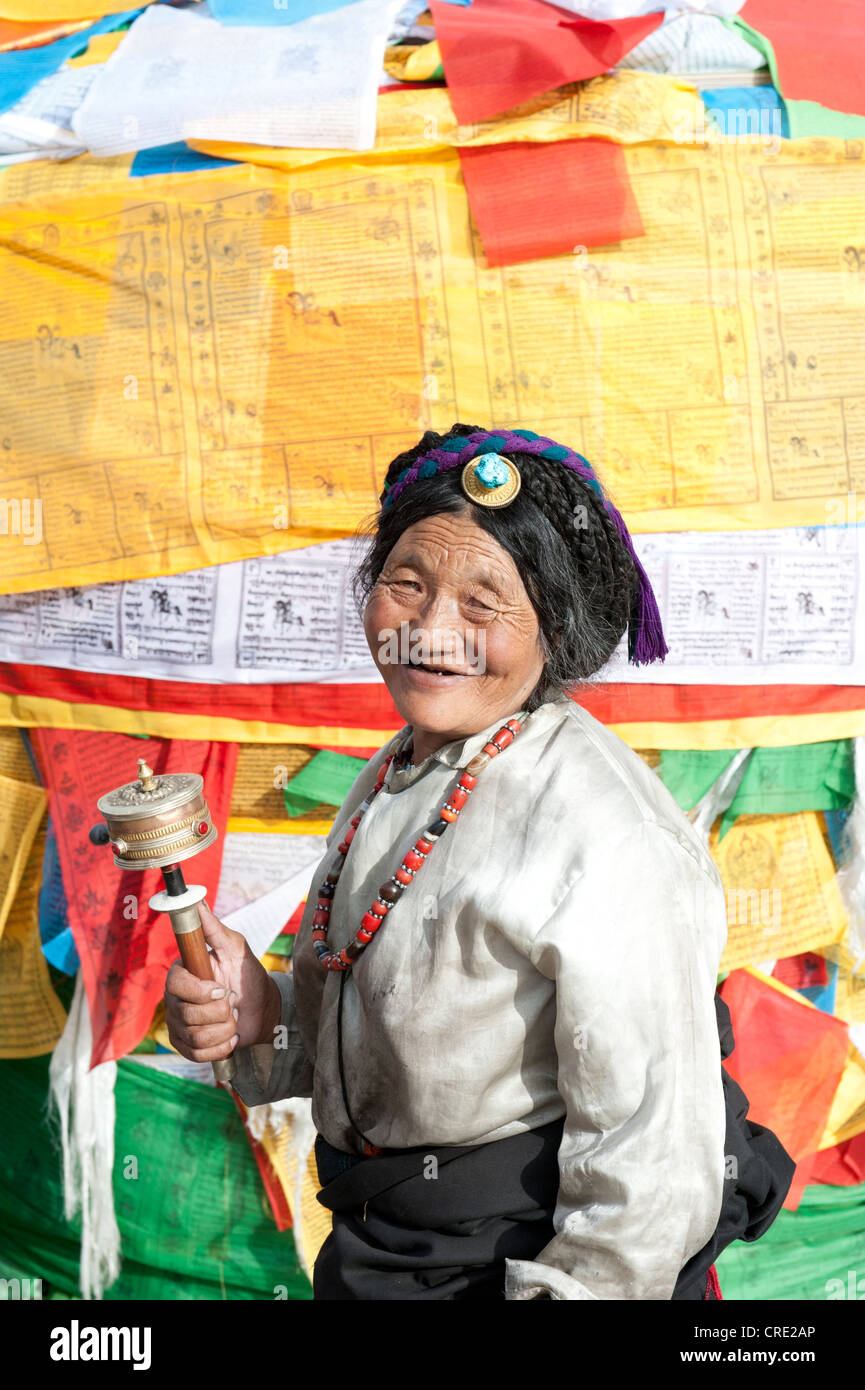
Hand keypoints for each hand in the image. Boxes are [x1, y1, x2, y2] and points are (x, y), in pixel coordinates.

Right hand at [164, 899, 281, 1062]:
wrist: (262, 1009)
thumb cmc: (248, 975)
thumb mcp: (235, 948)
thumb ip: (213, 928)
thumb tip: (196, 901)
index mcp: (182, 974)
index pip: (177, 985)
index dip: (202, 991)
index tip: (223, 988)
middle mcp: (174, 1000)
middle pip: (188, 1015)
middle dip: (221, 1012)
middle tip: (233, 1003)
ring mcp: (178, 1025)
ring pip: (196, 1036)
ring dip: (224, 1030)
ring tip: (233, 1019)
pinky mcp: (186, 1047)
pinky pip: (198, 1054)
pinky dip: (221, 1047)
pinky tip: (230, 1037)